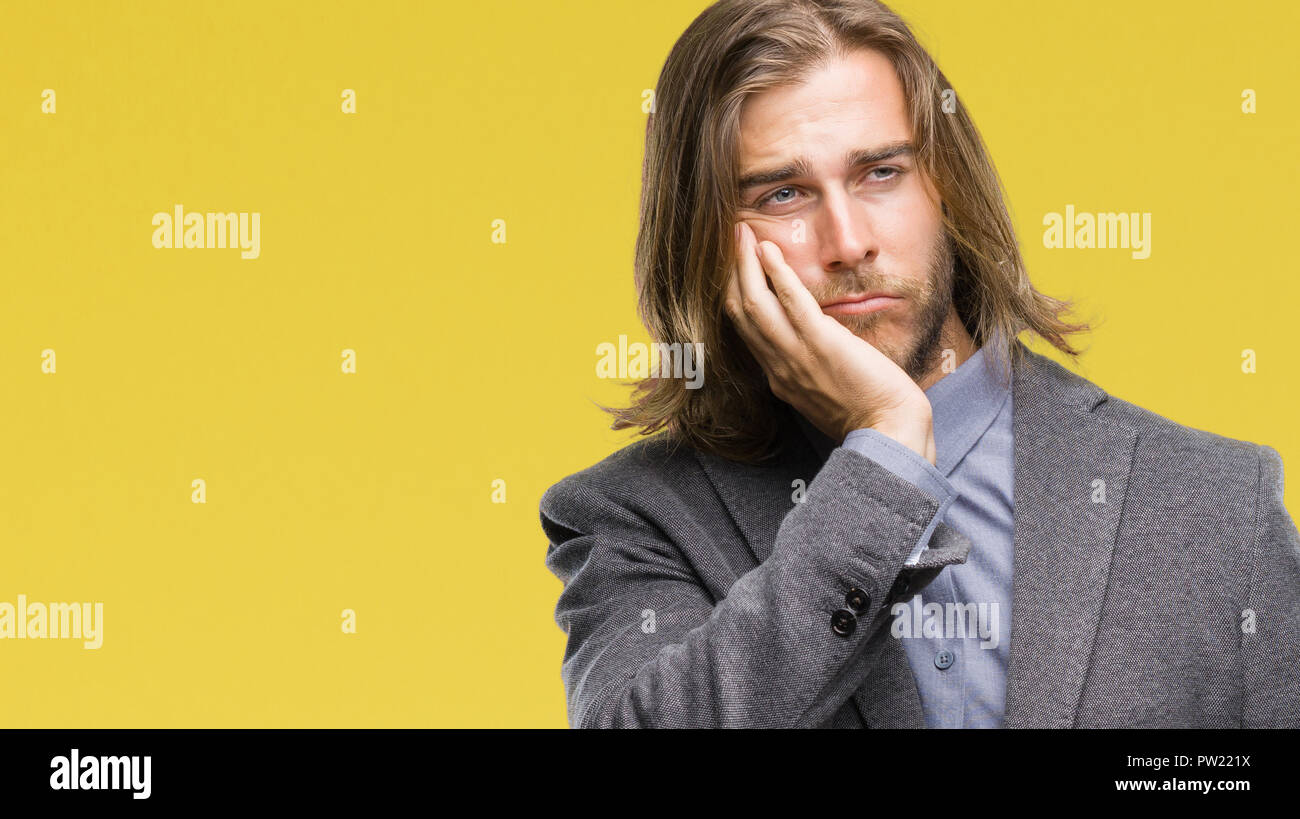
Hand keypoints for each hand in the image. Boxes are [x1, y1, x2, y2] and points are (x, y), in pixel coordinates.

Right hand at [724, 222, 936, 464]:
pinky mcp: (821, 344)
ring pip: (755, 304)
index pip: (746, 331)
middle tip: (732, 239)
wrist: (889, 433)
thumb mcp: (827, 395)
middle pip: (740, 313)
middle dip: (732, 272)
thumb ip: (812, 371)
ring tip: (743, 232)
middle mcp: (779, 367)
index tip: (735, 268)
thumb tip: (815, 349)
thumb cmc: (869, 416)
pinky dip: (776, 273)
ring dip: (745, 264)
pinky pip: (790, 302)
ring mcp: (796, 356)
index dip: (736, 294)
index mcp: (780, 378)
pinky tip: (769, 250)